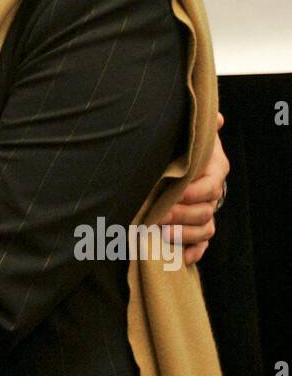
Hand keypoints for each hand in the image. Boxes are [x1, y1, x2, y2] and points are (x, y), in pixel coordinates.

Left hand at [160, 112, 228, 264]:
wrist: (180, 155)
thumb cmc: (183, 142)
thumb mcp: (190, 132)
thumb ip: (199, 126)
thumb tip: (217, 117)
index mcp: (215, 169)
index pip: (209, 186)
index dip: (192, 192)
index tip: (174, 193)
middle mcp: (214, 193)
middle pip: (205, 211)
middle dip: (181, 215)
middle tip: (157, 216)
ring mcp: (207, 211)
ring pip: (205, 229)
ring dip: (186, 235)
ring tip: (164, 235)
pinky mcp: (198, 227)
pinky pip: (203, 244)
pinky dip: (194, 252)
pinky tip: (183, 258)